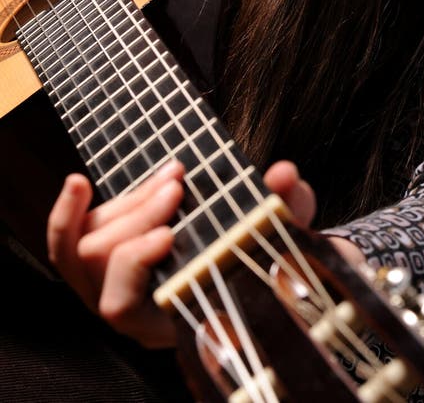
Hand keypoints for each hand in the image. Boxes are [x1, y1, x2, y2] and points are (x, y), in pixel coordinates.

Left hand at [47, 159, 364, 347]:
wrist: (246, 255)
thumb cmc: (264, 251)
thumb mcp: (282, 230)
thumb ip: (286, 205)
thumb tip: (284, 175)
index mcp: (168, 318)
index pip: (123, 306)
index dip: (133, 265)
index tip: (168, 232)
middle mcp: (131, 312)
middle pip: (104, 264)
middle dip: (141, 216)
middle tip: (179, 185)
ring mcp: (109, 286)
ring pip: (85, 246)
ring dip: (126, 204)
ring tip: (170, 177)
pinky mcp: (100, 260)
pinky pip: (66, 240)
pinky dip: (69, 210)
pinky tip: (79, 181)